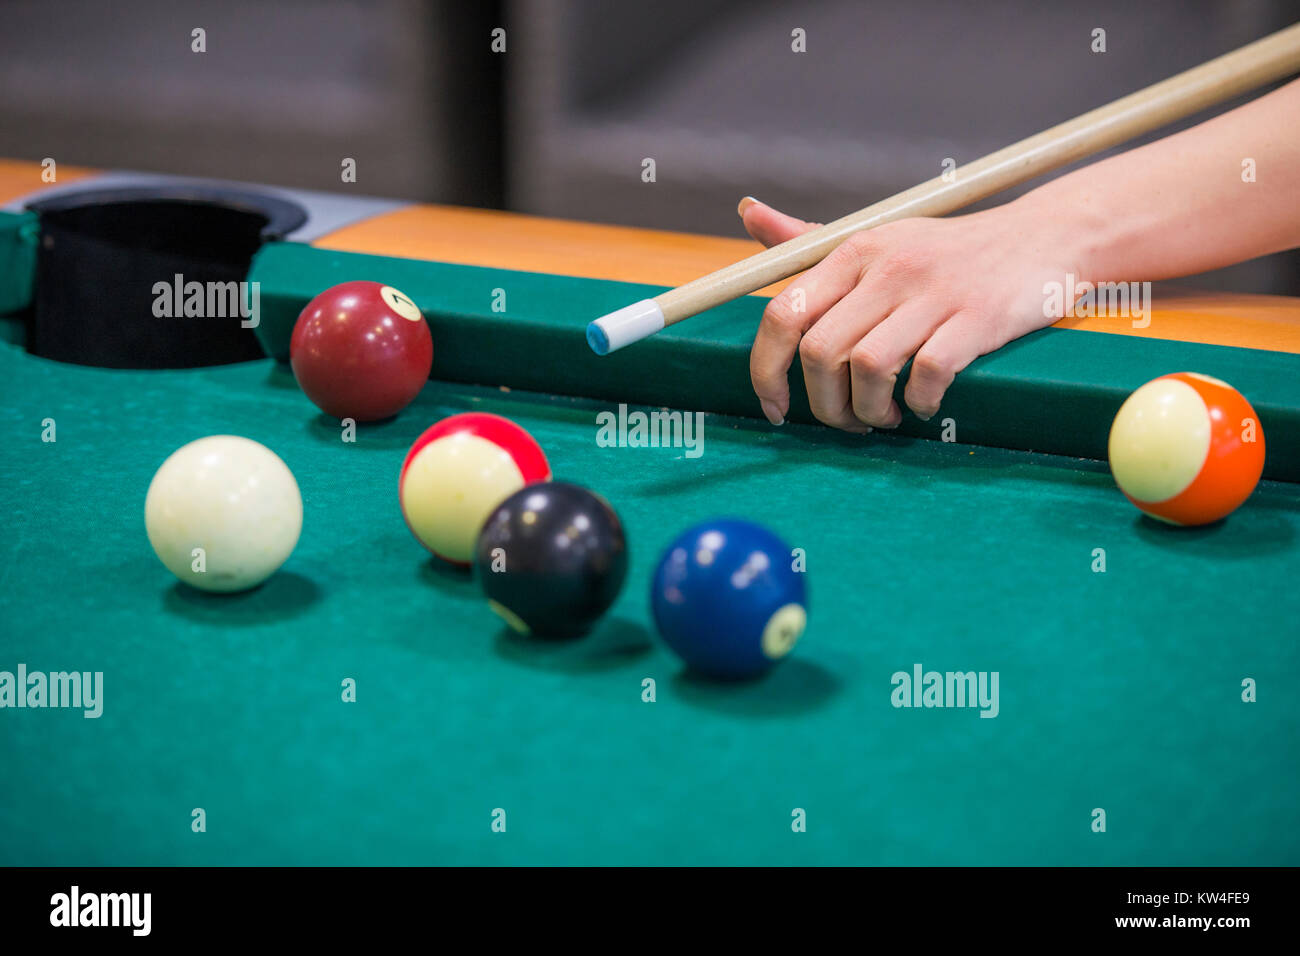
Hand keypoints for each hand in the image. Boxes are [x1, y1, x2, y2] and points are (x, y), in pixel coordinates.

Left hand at [740, 197, 1084, 430]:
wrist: (1045, 238)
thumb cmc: (947, 254)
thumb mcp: (878, 239)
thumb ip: (810, 240)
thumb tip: (749, 213)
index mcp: (854, 251)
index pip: (784, 315)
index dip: (766, 371)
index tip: (775, 408)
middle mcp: (888, 267)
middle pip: (822, 353)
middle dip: (824, 406)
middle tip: (846, 421)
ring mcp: (934, 291)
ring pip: (869, 368)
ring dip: (869, 411)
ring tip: (885, 416)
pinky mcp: (978, 317)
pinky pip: (927, 373)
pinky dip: (920, 402)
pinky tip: (925, 403)